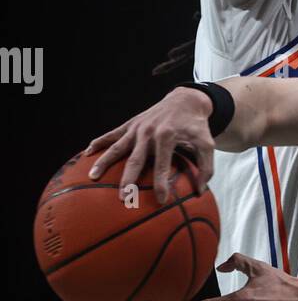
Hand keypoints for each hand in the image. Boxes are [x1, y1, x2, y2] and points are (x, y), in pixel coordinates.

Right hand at [85, 87, 213, 202]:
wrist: (185, 99)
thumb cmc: (196, 125)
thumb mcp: (207, 143)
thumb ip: (206, 167)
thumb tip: (200, 191)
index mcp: (167, 137)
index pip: (162, 165)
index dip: (161, 184)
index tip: (161, 201)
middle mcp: (149, 132)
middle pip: (135, 160)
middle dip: (128, 180)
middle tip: (123, 198)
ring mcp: (137, 128)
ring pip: (117, 147)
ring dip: (104, 161)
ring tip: (92, 176)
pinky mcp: (130, 124)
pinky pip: (112, 134)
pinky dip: (99, 142)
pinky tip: (86, 153)